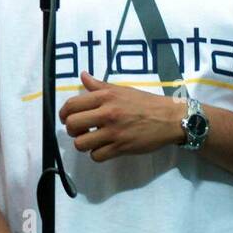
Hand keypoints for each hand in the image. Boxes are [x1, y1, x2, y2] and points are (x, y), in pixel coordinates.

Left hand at [60, 71, 183, 161]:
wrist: (168, 118)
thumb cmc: (145, 102)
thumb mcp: (122, 90)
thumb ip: (99, 85)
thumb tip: (83, 76)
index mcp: (106, 96)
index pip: (72, 105)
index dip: (64, 114)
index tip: (67, 118)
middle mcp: (108, 113)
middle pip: (72, 125)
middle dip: (72, 130)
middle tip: (79, 130)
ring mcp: (114, 131)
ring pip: (81, 144)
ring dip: (83, 144)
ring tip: (91, 140)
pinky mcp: (121, 147)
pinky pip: (96, 156)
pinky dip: (96, 154)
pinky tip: (103, 148)